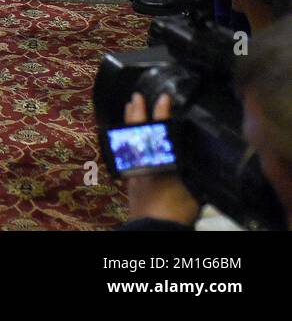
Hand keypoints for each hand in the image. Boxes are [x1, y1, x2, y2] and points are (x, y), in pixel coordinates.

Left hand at [123, 93, 199, 226]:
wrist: (153, 227)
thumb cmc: (176, 207)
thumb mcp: (194, 186)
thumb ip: (194, 169)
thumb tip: (198, 156)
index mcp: (160, 158)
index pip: (161, 129)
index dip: (163, 112)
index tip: (164, 97)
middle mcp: (143, 159)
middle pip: (138, 130)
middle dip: (137, 112)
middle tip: (136, 96)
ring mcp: (133, 167)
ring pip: (128, 138)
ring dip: (129, 122)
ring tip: (129, 108)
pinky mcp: (128, 177)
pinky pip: (125, 150)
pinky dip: (126, 138)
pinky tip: (127, 135)